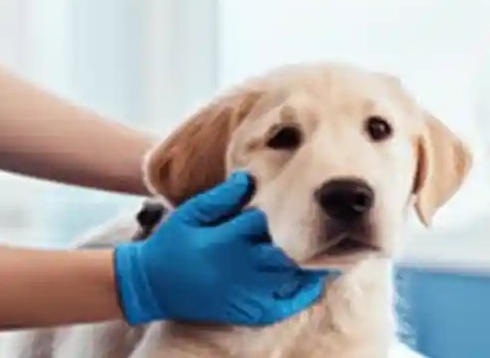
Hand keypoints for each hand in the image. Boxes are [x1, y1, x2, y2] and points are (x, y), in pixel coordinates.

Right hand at [112, 171, 327, 325]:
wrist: (152, 286)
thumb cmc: (170, 244)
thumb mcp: (189, 214)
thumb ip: (220, 198)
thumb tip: (250, 178)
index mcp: (224, 242)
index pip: (266, 222)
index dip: (287, 211)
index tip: (305, 199)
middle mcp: (239, 270)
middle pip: (287, 253)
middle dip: (311, 241)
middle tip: (337, 228)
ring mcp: (245, 294)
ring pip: (291, 279)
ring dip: (314, 266)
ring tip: (335, 251)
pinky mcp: (247, 311)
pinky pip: (283, 305)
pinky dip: (301, 293)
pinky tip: (313, 280)